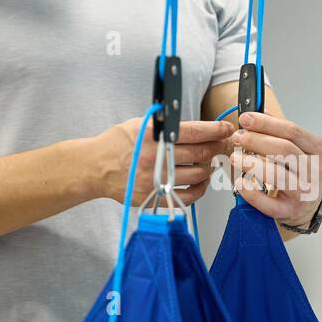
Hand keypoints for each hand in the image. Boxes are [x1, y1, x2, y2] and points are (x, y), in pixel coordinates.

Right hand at [96, 118, 233, 207]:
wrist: (95, 167)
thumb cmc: (117, 143)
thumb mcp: (139, 124)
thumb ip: (165, 125)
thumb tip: (196, 125)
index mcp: (154, 136)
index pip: (195, 132)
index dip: (216, 130)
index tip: (226, 129)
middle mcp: (156, 158)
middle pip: (200, 153)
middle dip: (218, 147)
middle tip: (224, 144)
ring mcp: (156, 179)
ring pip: (198, 175)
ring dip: (209, 167)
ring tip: (208, 161)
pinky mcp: (155, 195)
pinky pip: (188, 196)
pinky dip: (199, 189)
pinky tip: (199, 181)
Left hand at [228, 111, 321, 227]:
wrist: (307, 205)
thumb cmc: (298, 173)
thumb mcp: (295, 148)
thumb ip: (278, 131)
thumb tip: (258, 112)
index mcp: (317, 150)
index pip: (292, 131)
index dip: (266, 123)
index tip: (246, 118)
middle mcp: (314, 171)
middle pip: (284, 149)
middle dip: (256, 141)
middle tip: (238, 137)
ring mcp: (304, 192)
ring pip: (277, 174)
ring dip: (252, 163)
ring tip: (235, 157)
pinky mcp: (291, 211)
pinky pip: (269, 203)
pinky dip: (252, 193)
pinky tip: (240, 183)